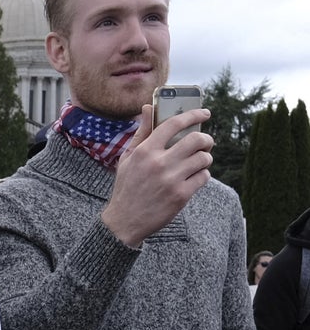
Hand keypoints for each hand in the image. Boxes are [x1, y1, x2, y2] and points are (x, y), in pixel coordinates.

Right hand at [101, 104, 213, 248]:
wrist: (123, 223)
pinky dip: (202, 176)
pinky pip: (203, 177)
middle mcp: (159, 164)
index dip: (193, 114)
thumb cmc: (126, 188)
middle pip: (196, 139)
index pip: (174, 123)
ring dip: (205, 158)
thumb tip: (148, 107)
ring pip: (203, 158)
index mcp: (145, 151)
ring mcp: (171, 180)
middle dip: (206, 139)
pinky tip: (193, 179)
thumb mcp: (127, 159)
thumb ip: (141, 133)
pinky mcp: (180, 196)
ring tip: (199, 162)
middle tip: (206, 142)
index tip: (205, 113)